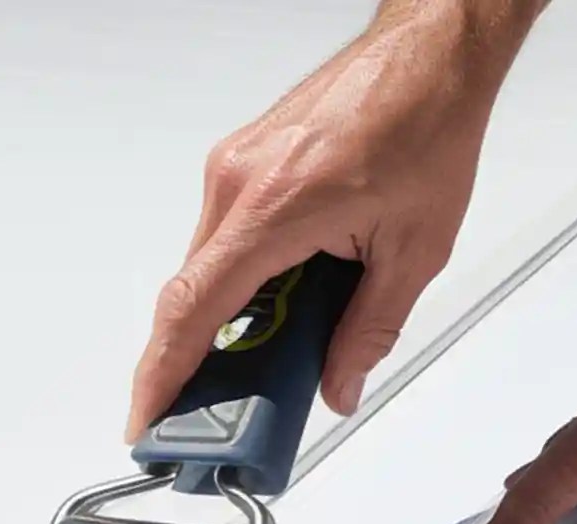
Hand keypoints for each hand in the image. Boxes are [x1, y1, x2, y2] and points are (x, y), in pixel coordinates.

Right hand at [124, 8, 527, 442]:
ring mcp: (233, 166)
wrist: (429, 53)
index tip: (147, 416)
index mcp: (273, 207)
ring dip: (234, 313)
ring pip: (212, 265)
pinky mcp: (243, 159)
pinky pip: (226, 234)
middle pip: (195, 295)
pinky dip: (245, 275)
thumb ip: (369, 330)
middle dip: (203, 359)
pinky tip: (287, 294)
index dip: (162, 374)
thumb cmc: (425, 126)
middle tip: (229, 405)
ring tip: (281, 346)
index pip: (195, 309)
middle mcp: (236, 181)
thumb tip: (340, 384)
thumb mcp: (411, 251)